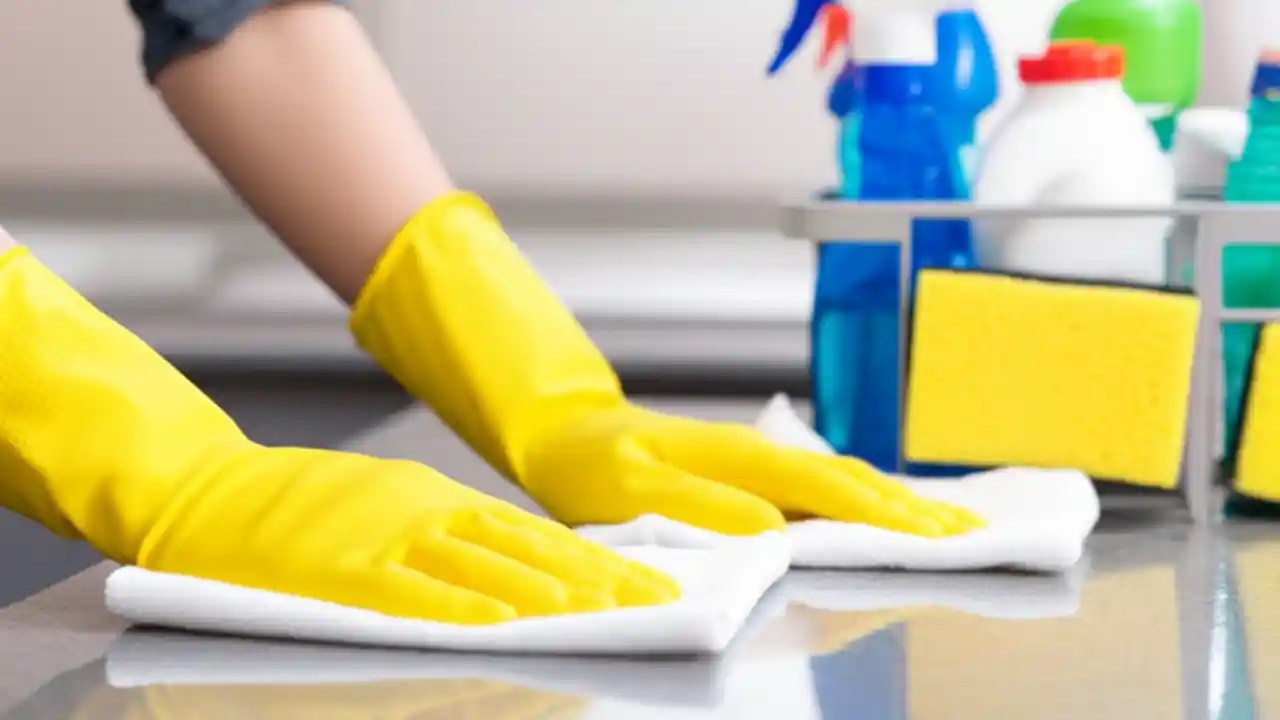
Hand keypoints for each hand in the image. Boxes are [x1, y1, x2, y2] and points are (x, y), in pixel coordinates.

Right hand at [139, 445, 678, 623]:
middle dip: (596, 581)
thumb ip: (453, 530)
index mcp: (440, 497)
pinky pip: (409, 594)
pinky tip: (500, 627)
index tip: (649, 582)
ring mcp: (386, 539)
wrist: (211, 491)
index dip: (597, 561)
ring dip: (548, 594)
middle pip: (527, 551)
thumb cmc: (304, 505)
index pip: (537, 534)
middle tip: (656, 602)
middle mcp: (426, 512)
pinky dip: (457, 610)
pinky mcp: (342, 570)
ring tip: (605, 614)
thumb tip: (520, 562)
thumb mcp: (393, 499)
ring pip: (483, 569)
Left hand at [519, 403, 984, 536]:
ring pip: (846, 481)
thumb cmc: (594, 465)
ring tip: (954, 525)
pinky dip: (868, 501)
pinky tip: (890, 513)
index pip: (828, 490)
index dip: (884, 517)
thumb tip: (775, 532)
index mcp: (742, 459)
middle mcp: (763, 457)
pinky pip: (826, 487)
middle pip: (854, 483)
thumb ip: (701, 505)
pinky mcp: (756, 472)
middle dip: (915, 512)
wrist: (571, 432)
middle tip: (976, 537)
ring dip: (901, 505)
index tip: (937, 540)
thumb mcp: (634, 487)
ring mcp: (763, 462)